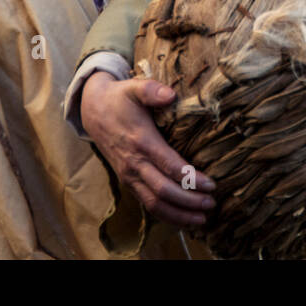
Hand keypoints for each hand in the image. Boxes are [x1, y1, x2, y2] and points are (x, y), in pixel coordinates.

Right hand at [80, 70, 214, 227]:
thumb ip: (152, 90)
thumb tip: (170, 95)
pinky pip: (147, 204)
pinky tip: (183, 219)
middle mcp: (134, 163)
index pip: (169, 166)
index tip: (212, 184)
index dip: (191, 178)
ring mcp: (129, 175)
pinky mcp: (128, 181)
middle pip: (163, 191)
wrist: (93, 111)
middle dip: (189, 201)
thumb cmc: (120, 99)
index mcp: (141, 141)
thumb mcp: (134, 87)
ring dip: (179, 214)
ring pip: (154, 204)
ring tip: (203, 218)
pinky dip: (166, 215)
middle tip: (212, 203)